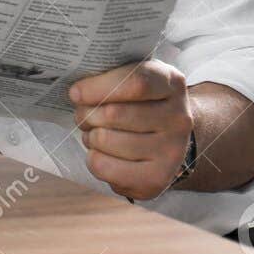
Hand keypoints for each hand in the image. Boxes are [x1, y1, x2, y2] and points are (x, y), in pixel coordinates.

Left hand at [70, 60, 191, 200]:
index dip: (97, 88)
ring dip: (90, 136)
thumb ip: (109, 74)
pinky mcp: (157, 178)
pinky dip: (93, 159)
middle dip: (86, 114)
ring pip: (106, 140)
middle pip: (114, 114)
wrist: (165, 137)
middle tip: (84, 114)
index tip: (75, 93)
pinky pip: (105, 167)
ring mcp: (172, 150)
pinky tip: (103, 153)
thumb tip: (76, 92)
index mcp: (170, 82)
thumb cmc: (136, 101)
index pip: (136, 82)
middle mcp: (179, 117)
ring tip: (96, 133)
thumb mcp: (130, 76)